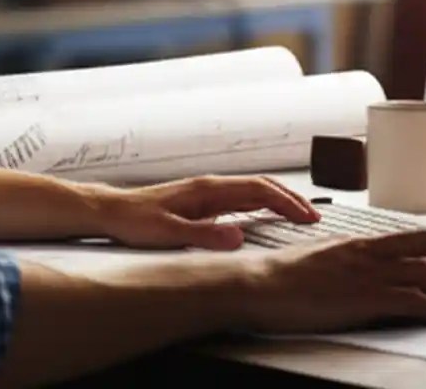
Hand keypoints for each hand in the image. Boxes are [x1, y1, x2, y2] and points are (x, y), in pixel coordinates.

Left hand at [97, 175, 319, 250]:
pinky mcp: (202, 201)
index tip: (307, 218)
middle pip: (262, 186)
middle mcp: (212, 187)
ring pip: (253, 192)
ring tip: (300, 216)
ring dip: (279, 200)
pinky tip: (267, 216)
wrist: (111, 211)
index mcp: (209, 190)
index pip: (259, 190)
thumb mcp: (167, 233)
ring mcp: (208, 192)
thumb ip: (203, 236)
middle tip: (314, 217)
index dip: (287, 203)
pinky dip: (263, 205)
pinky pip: (241, 199)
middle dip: (291, 199)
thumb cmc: (135, 221)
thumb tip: (238, 239)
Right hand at [237, 229, 425, 333]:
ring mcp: (366, 274)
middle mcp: (367, 253)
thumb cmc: (280, 278)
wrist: (257, 285)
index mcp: (358, 244)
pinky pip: (411, 299)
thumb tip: (363, 278)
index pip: (412, 238)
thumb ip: (347, 266)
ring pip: (425, 273)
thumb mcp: (321, 263)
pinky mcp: (362, 297)